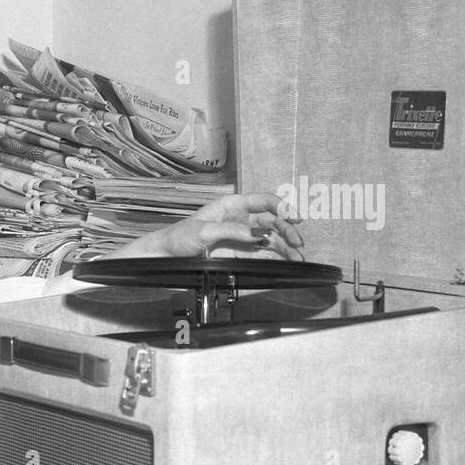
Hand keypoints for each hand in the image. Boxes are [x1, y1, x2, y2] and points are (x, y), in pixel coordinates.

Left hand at [158, 191, 304, 260]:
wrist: (166, 256)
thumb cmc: (180, 236)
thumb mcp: (204, 231)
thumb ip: (232, 231)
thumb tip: (257, 234)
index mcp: (232, 205)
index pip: (263, 201)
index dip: (282, 207)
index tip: (295, 216)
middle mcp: (241, 219)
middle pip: (272, 222)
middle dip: (287, 230)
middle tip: (298, 243)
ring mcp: (242, 237)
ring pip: (271, 239)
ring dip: (286, 247)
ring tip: (298, 257)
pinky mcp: (240, 253)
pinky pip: (262, 254)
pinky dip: (276, 258)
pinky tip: (287, 262)